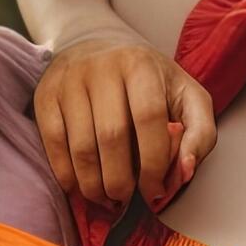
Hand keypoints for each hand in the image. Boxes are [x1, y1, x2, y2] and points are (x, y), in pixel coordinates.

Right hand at [33, 33, 216, 208]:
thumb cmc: (152, 83)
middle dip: (121, 181)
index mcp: (141, 65)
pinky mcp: (46, 94)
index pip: (148, 120)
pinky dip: (67, 175)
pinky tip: (81, 187)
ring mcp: (69, 80)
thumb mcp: (188, 99)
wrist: (99, 46)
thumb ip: (200, 135)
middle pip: (111, 137)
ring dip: (93, 185)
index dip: (152, 164)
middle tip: (127, 199)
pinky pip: (53, 144)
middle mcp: (102, 67)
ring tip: (107, 199)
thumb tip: (184, 172)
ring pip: (80, 146)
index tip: (154, 191)